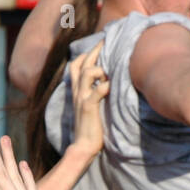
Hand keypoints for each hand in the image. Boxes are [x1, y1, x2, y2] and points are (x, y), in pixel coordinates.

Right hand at [67, 41, 109, 157]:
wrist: (83, 146)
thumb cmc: (91, 127)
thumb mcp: (90, 105)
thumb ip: (94, 93)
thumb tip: (107, 81)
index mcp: (77, 90)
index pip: (76, 64)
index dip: (87, 53)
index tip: (100, 46)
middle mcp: (78, 91)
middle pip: (82, 62)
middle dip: (95, 51)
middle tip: (107, 43)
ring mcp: (82, 98)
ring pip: (88, 72)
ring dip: (100, 70)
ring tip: (109, 76)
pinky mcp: (89, 107)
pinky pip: (99, 90)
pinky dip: (107, 86)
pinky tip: (113, 87)